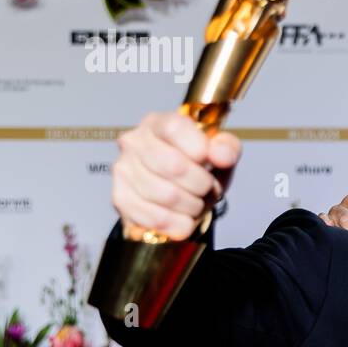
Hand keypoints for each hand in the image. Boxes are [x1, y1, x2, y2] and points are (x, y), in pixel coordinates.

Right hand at [112, 111, 240, 240]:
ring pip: (166, 195)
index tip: (209, 160)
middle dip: (202, 184)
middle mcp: (134, 142)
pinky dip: (178, 223)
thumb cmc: (198, 167)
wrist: (180, 194)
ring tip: (197, 203)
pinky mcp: (120, 198)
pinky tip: (185, 219)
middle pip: (173, 166)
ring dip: (192, 206)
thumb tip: (221, 155)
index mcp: (159, 123)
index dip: (199, 149)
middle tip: (208, 189)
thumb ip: (227, 148)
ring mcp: (123, 170)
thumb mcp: (220, 153)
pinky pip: (154, 217)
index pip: (175, 128)